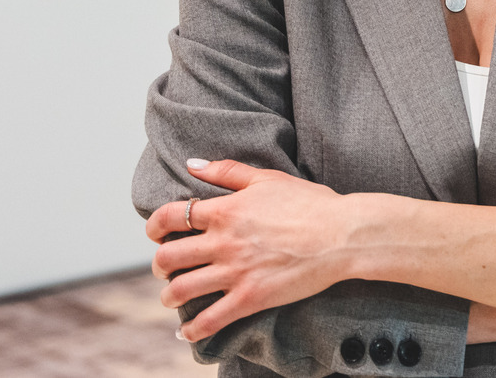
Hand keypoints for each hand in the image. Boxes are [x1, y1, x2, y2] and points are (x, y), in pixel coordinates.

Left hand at [147, 158, 365, 341]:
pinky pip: (210, 320)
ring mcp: (236, 272)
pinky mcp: (250, 298)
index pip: (170, 217)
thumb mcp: (268, 178)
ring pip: (181, 290)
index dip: (154, 226)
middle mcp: (224, 242)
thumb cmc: (310, 203)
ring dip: (170, 296)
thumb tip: (192, 164)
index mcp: (226, 211)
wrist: (342, 235)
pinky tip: (187, 331)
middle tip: (165, 268)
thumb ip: (227, 171)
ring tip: (174, 297)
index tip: (155, 233)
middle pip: (168, 257)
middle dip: (159, 265)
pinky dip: (192, 330)